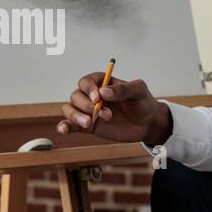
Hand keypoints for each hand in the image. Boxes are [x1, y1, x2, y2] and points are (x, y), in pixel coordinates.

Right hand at [56, 72, 172, 144]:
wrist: (147, 123)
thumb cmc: (142, 102)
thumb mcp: (138, 91)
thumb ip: (123, 89)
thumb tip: (104, 92)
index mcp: (101, 82)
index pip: (86, 82)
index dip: (89, 89)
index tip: (98, 98)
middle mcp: (91, 95)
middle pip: (76, 96)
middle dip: (87, 105)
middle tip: (108, 115)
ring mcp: (88, 111)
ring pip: (69, 109)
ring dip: (75, 116)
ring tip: (88, 123)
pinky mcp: (88, 126)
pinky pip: (71, 125)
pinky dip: (64, 126)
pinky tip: (64, 130)